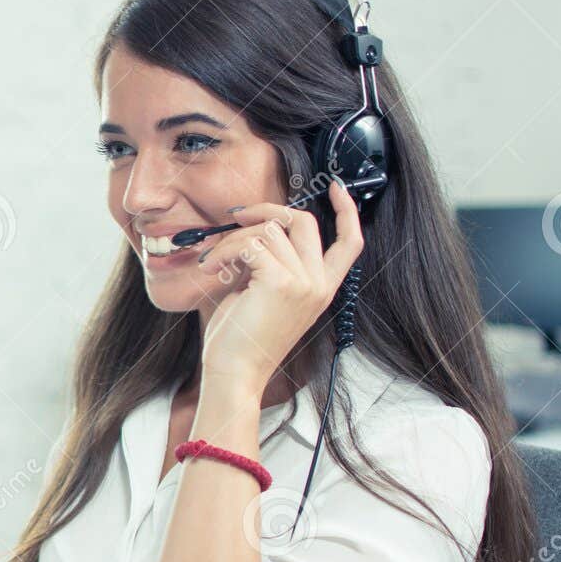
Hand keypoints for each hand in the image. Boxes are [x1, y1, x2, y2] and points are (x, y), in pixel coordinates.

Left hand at [194, 179, 363, 393]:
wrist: (236, 373)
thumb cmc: (241, 339)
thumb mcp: (262, 293)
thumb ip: (269, 262)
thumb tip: (253, 228)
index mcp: (322, 288)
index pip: (351, 242)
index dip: (346, 211)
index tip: (335, 188)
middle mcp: (320, 284)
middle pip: (304, 222)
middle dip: (267, 209)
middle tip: (236, 216)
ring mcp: (304, 283)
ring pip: (270, 230)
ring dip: (233, 238)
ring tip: (212, 259)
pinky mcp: (280, 283)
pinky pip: (250, 244)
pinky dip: (224, 250)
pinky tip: (209, 267)